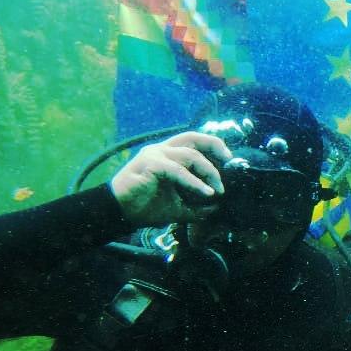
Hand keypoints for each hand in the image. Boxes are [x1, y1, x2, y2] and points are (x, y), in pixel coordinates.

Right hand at [109, 132, 232, 226]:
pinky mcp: (151, 164)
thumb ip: (197, 206)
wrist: (121, 213)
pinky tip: (206, 193)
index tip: (229, 161)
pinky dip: (194, 182)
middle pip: (194, 137)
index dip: (214, 147)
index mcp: (169, 154)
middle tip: (229, 162)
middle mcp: (163, 149)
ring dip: (208, 172)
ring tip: (217, 190)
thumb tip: (217, 207)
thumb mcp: (179, 207)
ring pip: (190, 155)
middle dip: (215, 146)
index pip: (195, 141)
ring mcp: (156, 155)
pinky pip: (178, 170)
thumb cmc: (146, 206)